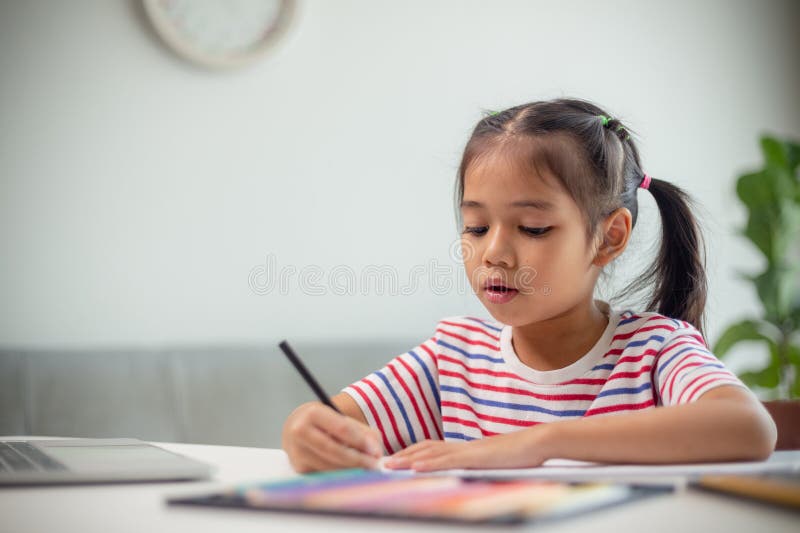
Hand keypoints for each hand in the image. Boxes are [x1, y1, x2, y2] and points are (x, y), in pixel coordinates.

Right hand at [281, 402, 382, 472]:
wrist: (298, 428)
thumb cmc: (327, 424)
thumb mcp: (344, 420)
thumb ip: (365, 433)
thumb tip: (376, 454)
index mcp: (313, 413)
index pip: (341, 429)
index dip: (360, 441)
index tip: (376, 452)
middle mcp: (300, 432)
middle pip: (334, 450)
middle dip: (358, 460)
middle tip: (374, 466)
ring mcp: (297, 452)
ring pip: (330, 466)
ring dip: (351, 470)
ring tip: (366, 469)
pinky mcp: (299, 469)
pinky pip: (325, 475)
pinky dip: (341, 475)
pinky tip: (351, 473)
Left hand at [382, 429, 548, 471]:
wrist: (540, 442)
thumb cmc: (522, 454)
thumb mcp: (494, 462)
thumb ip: (479, 465)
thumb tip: (468, 472)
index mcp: (467, 448)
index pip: (433, 448)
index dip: (413, 452)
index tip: (396, 459)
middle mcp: (464, 446)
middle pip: (427, 448)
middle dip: (403, 455)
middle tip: (382, 462)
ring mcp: (469, 450)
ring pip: (433, 453)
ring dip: (409, 459)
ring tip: (390, 465)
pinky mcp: (477, 457)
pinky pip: (449, 460)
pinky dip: (431, 463)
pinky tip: (416, 468)